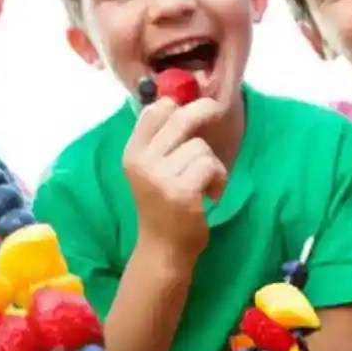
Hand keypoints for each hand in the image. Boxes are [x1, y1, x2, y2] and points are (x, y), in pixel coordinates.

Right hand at [123, 97, 227, 257]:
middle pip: (180, 118)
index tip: (189, 111)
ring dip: (211, 163)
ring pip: (200, 147)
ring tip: (205, 183)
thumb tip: (183, 102)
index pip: (154, 111)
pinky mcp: (182, 192)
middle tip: (216, 111)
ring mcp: (161, 177)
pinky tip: (211, 194)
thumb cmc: (162, 206)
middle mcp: (142, 162)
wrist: (162, 249)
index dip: (176, 105)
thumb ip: (160, 140)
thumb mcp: (150, 169)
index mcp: (132, 153)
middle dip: (205, 110)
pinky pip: (211, 166)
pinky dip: (219, 179)